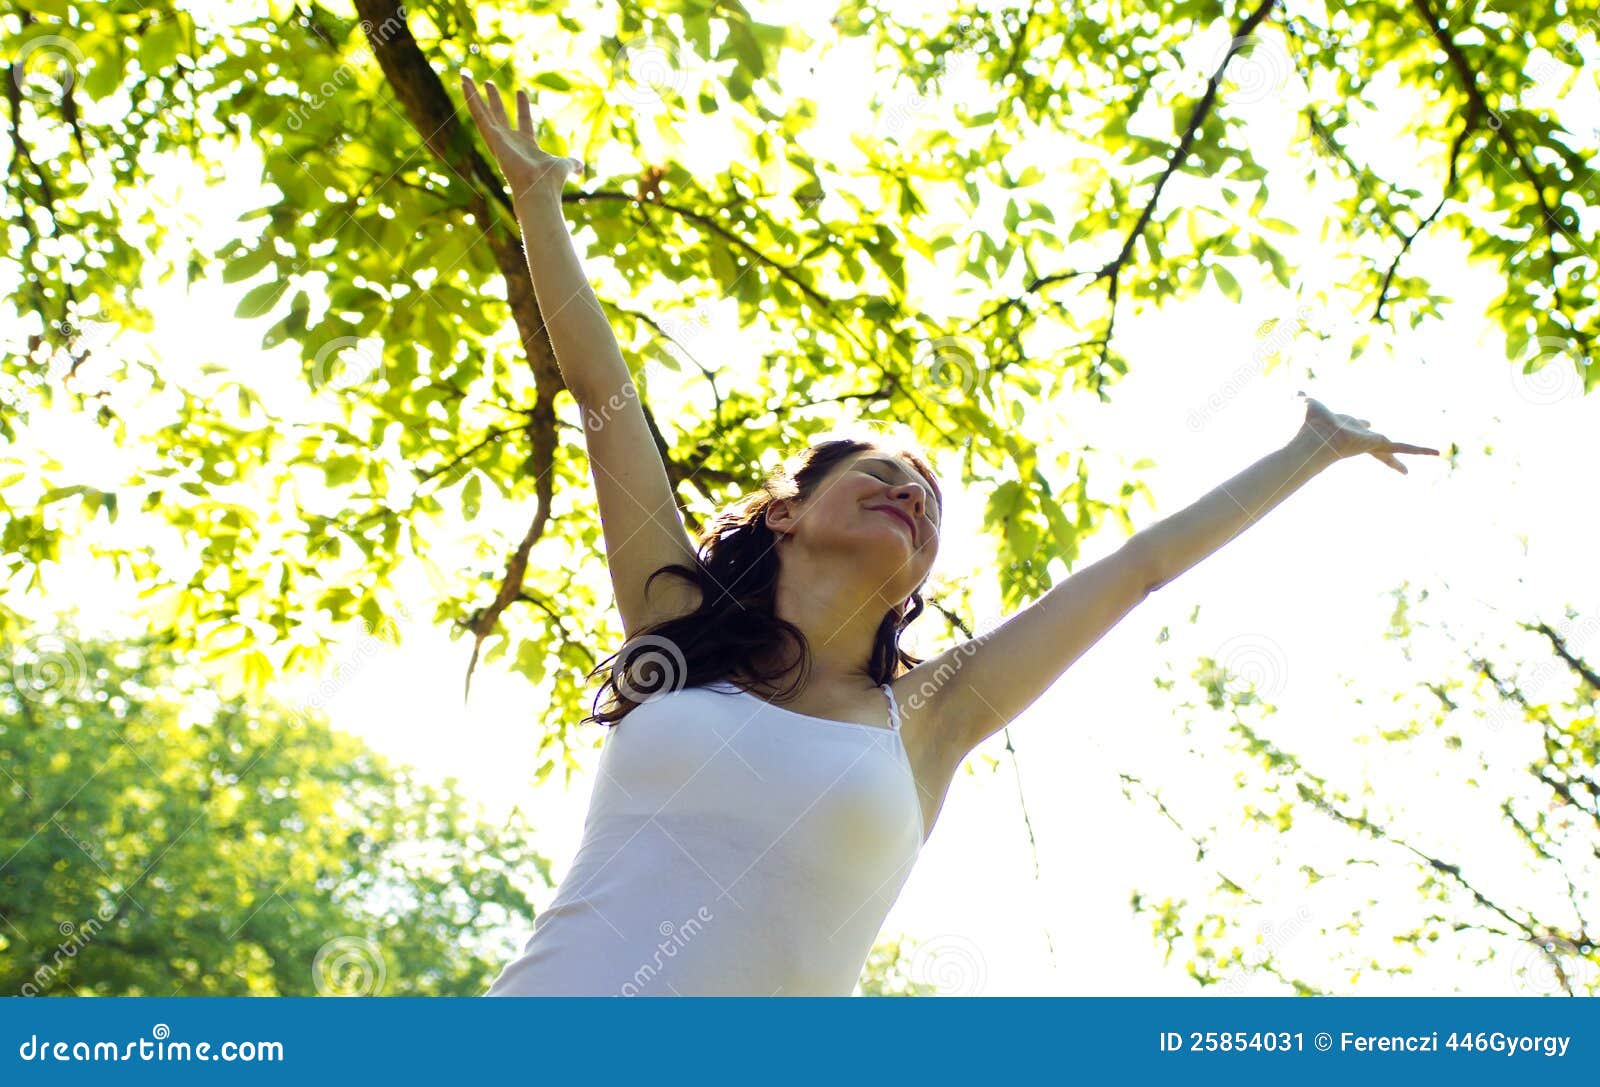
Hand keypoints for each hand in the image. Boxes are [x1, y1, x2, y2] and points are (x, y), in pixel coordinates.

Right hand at [460, 71, 583, 202]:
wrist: (540, 188)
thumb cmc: (551, 181)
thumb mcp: (565, 165)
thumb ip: (572, 163)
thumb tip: (580, 168)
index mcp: (526, 146)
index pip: (523, 121)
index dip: (522, 107)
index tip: (520, 91)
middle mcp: (509, 142)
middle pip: (499, 115)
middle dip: (494, 99)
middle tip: (489, 82)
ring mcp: (499, 140)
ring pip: (482, 113)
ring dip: (474, 95)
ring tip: (465, 77)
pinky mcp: (492, 138)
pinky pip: (479, 116)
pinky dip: (471, 100)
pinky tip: (464, 85)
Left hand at [1293, 392, 1439, 474]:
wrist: (1311, 433)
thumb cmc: (1306, 422)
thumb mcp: (1306, 404)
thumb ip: (1300, 398)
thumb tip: (1293, 390)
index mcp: (1343, 426)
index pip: (1355, 425)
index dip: (1359, 424)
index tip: (1366, 424)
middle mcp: (1357, 436)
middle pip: (1374, 440)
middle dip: (1380, 445)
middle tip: (1391, 453)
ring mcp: (1369, 443)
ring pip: (1391, 450)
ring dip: (1405, 455)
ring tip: (1423, 459)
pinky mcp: (1379, 445)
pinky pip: (1403, 448)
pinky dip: (1420, 450)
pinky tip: (1437, 453)